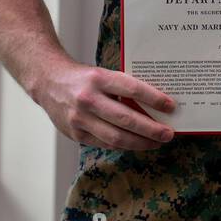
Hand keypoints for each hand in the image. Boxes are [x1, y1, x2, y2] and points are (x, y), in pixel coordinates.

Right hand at [39, 61, 176, 149]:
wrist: (48, 82)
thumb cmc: (83, 78)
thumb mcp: (102, 75)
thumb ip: (122, 88)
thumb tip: (154, 104)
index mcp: (98, 78)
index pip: (131, 89)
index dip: (154, 99)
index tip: (171, 107)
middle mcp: (88, 99)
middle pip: (126, 119)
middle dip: (151, 129)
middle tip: (169, 133)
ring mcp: (80, 119)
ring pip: (116, 137)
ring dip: (141, 142)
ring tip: (157, 142)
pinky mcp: (76, 134)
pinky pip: (105, 144)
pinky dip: (124, 145)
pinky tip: (137, 144)